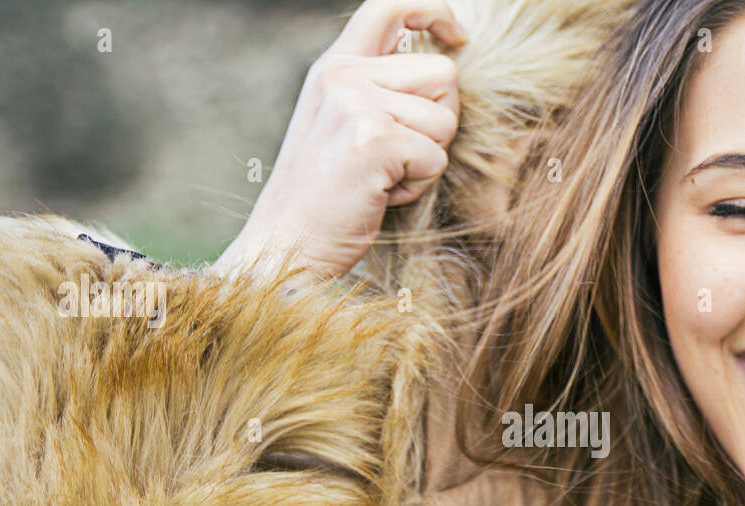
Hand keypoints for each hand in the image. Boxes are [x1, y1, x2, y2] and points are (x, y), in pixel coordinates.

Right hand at [214, 0, 466, 283]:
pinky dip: (418, 186)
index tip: (458, 36)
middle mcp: (343, 75)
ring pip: (446, 119)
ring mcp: (356, 104)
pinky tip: (379, 194)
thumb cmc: (324, 195)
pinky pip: (436, 158)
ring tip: (381, 176)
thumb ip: (376, 87)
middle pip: (443, 73)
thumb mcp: (339, 123)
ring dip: (427, 158)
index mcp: (334, 66)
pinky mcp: (375, 140)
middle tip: (397, 155)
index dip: (434, 10)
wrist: (286, 244)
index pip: (389, 5)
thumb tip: (443, 67)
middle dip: (438, 120)